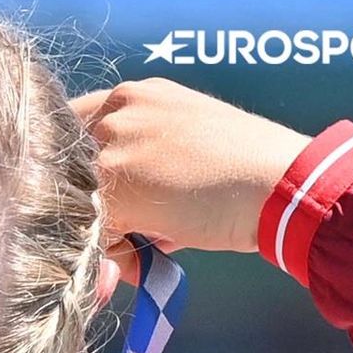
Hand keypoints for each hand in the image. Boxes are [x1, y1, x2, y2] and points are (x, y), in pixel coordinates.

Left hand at [73, 78, 310, 280]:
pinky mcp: (112, 188)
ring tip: (152, 240)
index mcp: (135, 96)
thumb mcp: (187, 146)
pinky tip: (153, 252)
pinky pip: (90, 233)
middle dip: (93, 209)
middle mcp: (116, 113)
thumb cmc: (249, 169)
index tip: (105, 203)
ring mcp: (111, 147)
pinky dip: (114, 255)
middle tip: (129, 231)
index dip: (88, 178)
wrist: (282, 183)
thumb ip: (142, 168)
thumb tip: (115, 216)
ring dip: (105, 233)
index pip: (77, 136)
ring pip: (77, 203)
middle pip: (70, 172)